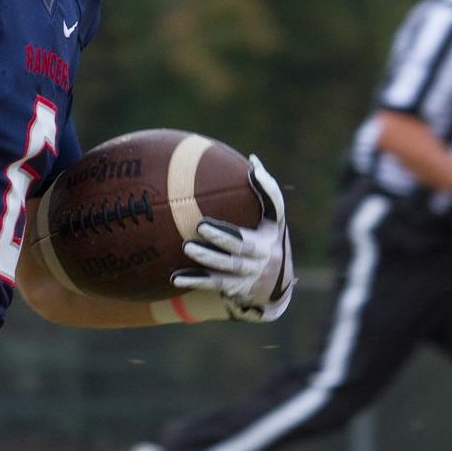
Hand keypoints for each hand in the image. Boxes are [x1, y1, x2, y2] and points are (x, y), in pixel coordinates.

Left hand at [170, 155, 294, 321]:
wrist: (274, 291)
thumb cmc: (266, 242)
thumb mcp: (271, 222)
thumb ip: (263, 194)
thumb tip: (253, 159)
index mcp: (273, 232)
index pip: (275, 208)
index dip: (267, 189)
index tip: (251, 172)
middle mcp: (266, 254)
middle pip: (244, 245)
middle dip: (223, 236)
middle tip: (201, 226)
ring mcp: (252, 275)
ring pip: (228, 266)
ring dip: (207, 257)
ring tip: (187, 247)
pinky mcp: (237, 290)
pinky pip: (214, 285)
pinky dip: (195, 280)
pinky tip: (176, 277)